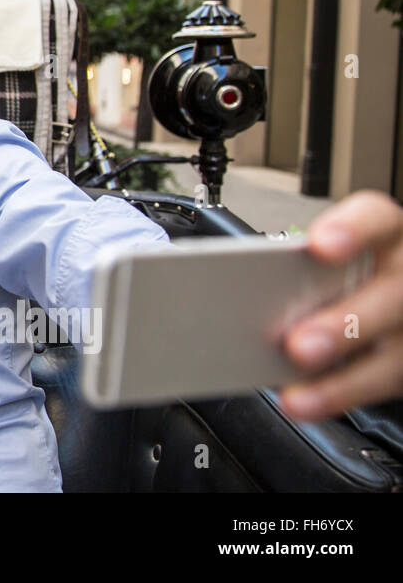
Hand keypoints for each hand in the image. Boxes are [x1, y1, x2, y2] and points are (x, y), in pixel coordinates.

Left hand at [278, 190, 402, 418]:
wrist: (390, 306)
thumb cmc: (343, 276)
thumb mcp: (329, 261)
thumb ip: (299, 269)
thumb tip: (235, 291)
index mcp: (386, 238)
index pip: (378, 220)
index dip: (353, 230)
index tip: (320, 246)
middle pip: (391, 295)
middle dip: (343, 323)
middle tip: (298, 344)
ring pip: (394, 354)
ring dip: (342, 380)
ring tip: (296, 394)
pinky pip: (385, 383)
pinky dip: (341, 395)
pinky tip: (307, 402)